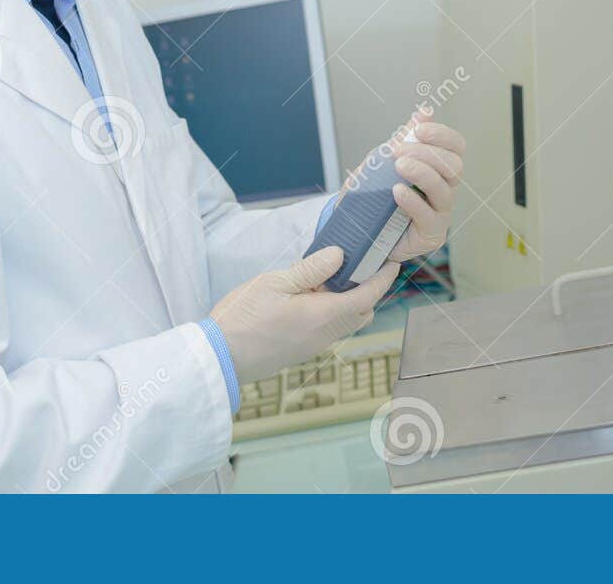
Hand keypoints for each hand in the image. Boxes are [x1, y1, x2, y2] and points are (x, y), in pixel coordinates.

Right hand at [209, 247, 396, 384]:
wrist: (221, 357)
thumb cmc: (243, 318)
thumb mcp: (275, 283)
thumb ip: (310, 270)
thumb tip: (340, 255)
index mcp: (323, 315)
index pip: (368, 297)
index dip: (383, 278)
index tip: (392, 261)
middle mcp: (325, 334)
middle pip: (363, 312)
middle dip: (370, 289)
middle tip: (364, 263)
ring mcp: (315, 345)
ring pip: (348, 322)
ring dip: (351, 300)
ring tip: (335, 275)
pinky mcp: (303, 349)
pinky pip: (332, 329)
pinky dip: (335, 310)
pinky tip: (314, 294)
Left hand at [382, 106, 465, 262]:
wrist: (360, 229)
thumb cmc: (377, 195)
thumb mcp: (385, 162)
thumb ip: (405, 139)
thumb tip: (424, 111)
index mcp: (440, 169)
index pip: (456, 147)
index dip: (442, 135)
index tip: (419, 129)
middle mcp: (445, 190)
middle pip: (454, 166)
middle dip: (427, 153)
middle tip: (398, 152)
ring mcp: (440, 214)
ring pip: (443, 190)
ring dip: (422, 173)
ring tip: (399, 166)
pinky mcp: (431, 234)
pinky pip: (428, 216)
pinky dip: (413, 200)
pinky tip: (397, 191)